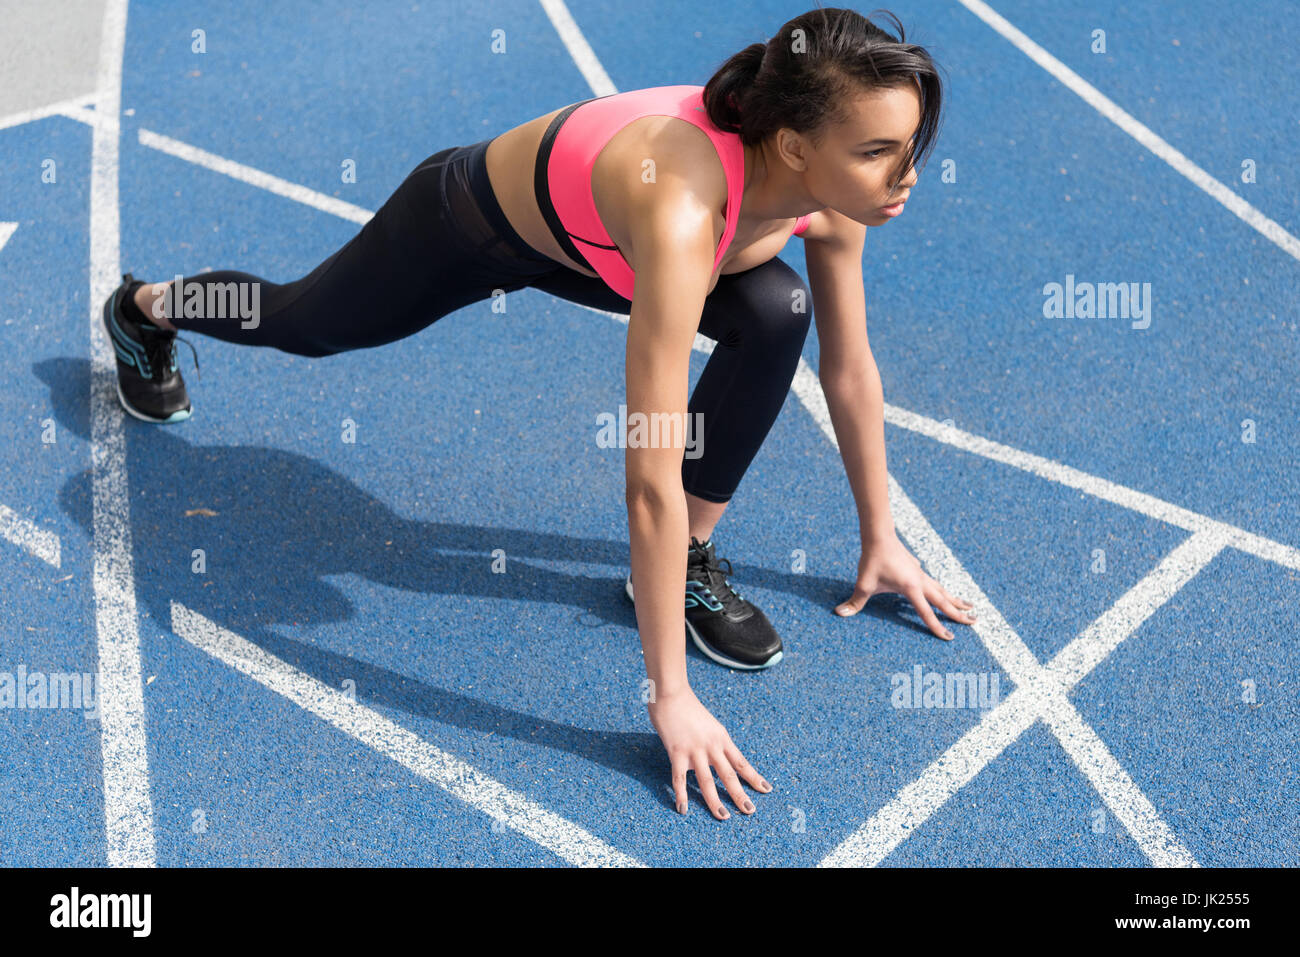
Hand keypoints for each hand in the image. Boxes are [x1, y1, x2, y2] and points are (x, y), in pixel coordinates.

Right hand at [647, 686, 770, 818]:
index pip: (741, 762)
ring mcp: (695, 750)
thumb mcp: (707, 723)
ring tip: (724, 817)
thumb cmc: (686, 705)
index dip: (754, 777)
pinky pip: (679, 779)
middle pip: (729, 774)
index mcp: (721, 737)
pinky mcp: (677, 752)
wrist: (670, 692)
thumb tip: (711, 755)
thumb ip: (710, 740)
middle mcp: (712, 745)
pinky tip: (683, 809)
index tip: (766, 790)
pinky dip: (682, 795)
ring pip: (708, 781)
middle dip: (740, 795)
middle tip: (750, 811)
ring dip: (715, 801)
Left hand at [833, 534, 976, 639]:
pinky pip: (933, 582)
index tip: (950, 638)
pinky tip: (941, 590)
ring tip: (970, 606)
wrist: (879, 535)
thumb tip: (839, 614)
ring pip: (942, 590)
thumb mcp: (863, 584)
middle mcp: (921, 581)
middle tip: (976, 622)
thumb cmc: (872, 560)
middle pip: (944, 601)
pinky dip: (941, 589)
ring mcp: (920, 573)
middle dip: (959, 613)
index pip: (927, 613)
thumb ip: (854, 602)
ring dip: (955, 600)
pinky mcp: (916, 568)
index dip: (938, 628)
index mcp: (911, 589)